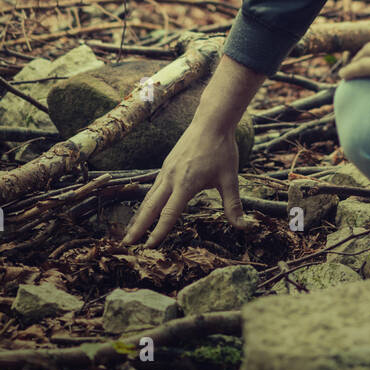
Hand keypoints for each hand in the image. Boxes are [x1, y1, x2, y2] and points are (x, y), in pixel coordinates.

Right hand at [122, 121, 246, 247]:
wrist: (211, 123)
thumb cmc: (221, 150)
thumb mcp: (230, 179)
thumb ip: (233, 205)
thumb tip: (243, 226)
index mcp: (185, 184)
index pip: (169, 214)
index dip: (159, 232)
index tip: (149, 247)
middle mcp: (171, 178)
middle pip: (150, 207)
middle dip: (138, 227)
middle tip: (126, 244)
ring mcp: (166, 171)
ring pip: (148, 197)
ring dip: (139, 215)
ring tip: (130, 231)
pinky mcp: (166, 165)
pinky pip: (153, 187)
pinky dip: (146, 201)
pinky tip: (145, 208)